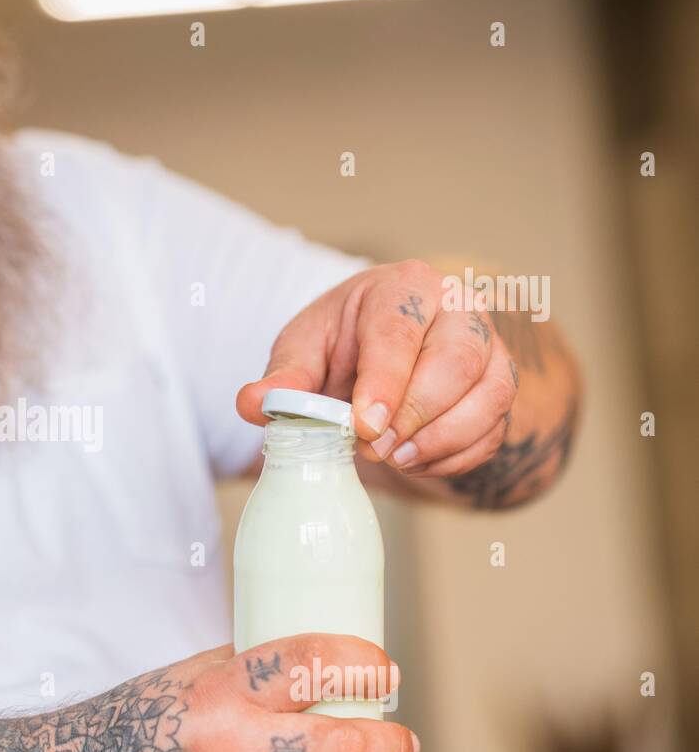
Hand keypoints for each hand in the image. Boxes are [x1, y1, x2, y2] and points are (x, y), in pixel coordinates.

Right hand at [0, 634, 416, 751]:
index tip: (382, 668)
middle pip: (342, 748)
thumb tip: (318, 668)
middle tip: (403, 741)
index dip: (362, 663)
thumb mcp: (183, 678)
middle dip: (390, 745)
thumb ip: (246, 671)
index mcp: (217, 693)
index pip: (312, 665)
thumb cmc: (128, 726)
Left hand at [236, 260, 518, 477]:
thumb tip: (251, 404)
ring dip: (441, 440)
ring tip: (393, 460)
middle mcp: (459, 310)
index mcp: (405, 287)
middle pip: (458, 362)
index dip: (385, 382)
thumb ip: (284, 376)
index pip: (401, 331)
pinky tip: (413, 464)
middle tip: (374, 450)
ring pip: (489, 396)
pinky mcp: (499, 391)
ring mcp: (489, 350)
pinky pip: (494, 431)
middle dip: (416, 415)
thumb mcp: (306, 347)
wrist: (388, 352)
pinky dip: (455, 458)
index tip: (363, 426)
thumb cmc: (345, 341)